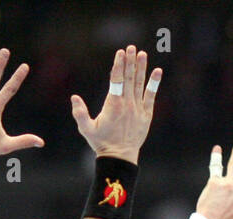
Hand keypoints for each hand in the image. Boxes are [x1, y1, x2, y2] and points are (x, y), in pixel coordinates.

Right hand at [70, 45, 161, 161]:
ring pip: (139, 84)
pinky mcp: (146, 115)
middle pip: (129, 78)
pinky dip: (154, 83)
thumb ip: (80, 113)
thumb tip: (74, 97)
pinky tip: (158, 72)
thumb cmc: (101, 142)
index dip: (118, 65)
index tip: (120, 52)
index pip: (116, 80)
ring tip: (142, 53)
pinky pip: (151, 96)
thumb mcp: (86, 129)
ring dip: (141, 68)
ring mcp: (138, 109)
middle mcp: (127, 104)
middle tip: (131, 47)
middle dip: (129, 61)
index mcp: (113, 105)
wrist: (120, 157)